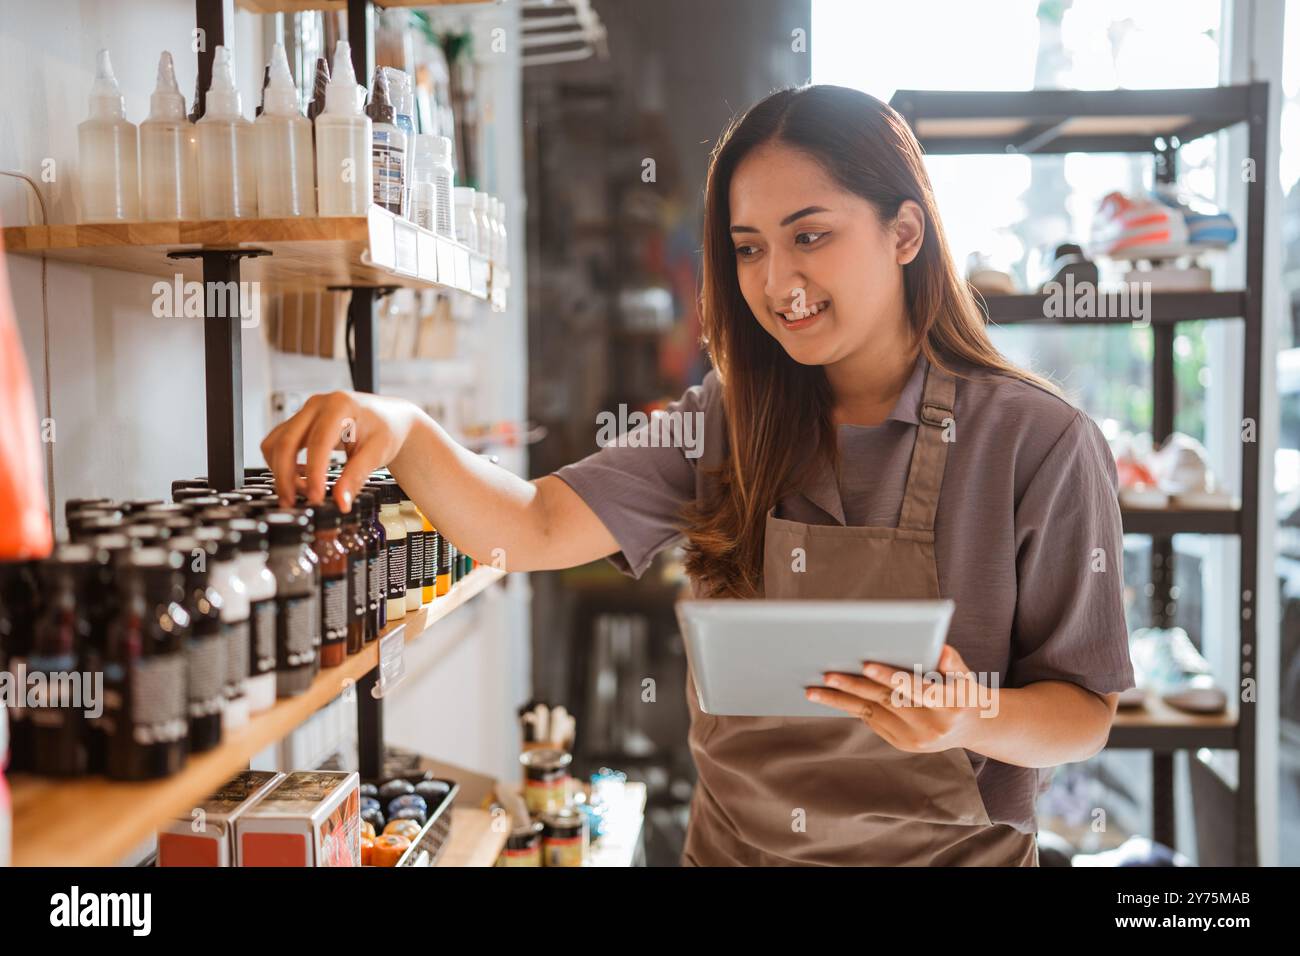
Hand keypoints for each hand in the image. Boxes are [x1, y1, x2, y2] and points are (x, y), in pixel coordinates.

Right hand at [259, 390, 420, 511]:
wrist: (387, 417)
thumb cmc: (385, 429)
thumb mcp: (378, 452)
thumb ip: (357, 476)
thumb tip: (341, 502)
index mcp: (339, 406)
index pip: (318, 442)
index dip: (314, 473)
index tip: (316, 497)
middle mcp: (316, 405)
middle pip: (286, 441)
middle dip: (285, 476)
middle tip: (293, 502)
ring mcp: (305, 413)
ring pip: (275, 443)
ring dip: (280, 471)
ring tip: (300, 492)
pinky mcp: (298, 424)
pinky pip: (277, 443)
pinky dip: (281, 463)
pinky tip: (299, 478)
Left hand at [805, 644, 986, 753]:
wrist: (972, 727)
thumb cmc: (965, 691)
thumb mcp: (967, 676)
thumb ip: (954, 663)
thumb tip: (941, 650)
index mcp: (949, 705)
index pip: (916, 689)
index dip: (891, 677)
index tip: (866, 665)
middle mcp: (931, 726)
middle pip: (886, 701)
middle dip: (854, 687)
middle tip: (827, 674)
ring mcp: (914, 739)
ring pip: (872, 713)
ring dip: (841, 701)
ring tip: (813, 690)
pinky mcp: (901, 744)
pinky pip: (872, 721)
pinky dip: (850, 708)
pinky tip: (830, 697)